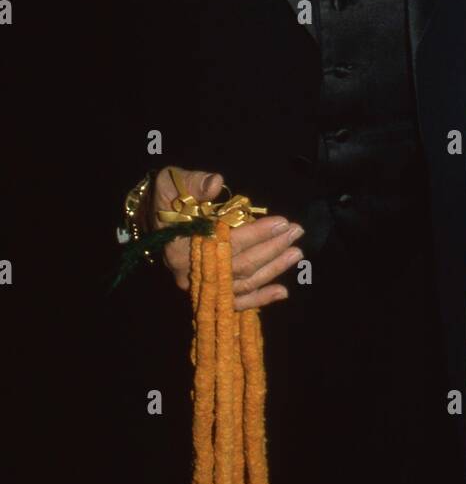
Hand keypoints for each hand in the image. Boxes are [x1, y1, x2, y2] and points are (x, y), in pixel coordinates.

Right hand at [150, 168, 303, 311]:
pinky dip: (259, 298)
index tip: (281, 222)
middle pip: (238, 266)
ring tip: (295, 254)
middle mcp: (189, 272)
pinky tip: (281, 292)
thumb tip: (215, 183)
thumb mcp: (174, 182)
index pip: (225, 242)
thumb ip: (195, 183)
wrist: (152, 216)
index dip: (256, 233)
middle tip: (296, 233)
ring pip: (241, 284)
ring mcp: (199, 285)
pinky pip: (235, 301)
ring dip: (271, 270)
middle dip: (271, 250)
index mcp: (181, 245)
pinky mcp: (208, 292)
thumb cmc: (167, 197)